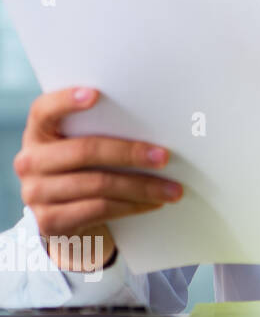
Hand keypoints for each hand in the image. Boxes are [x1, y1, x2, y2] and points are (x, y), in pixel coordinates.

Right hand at [12, 87, 183, 271]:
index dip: (66, 101)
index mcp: (39, 133)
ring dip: (142, 187)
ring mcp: (36, 193)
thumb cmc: (87, 172)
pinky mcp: (50, 222)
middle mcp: (30, 161)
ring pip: (98, 184)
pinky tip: (154, 203)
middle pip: (85, 150)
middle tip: (164, 157)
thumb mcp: (87, 149)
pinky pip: (99, 209)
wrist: (70, 220)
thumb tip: (158, 123)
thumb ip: (103, 132)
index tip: (96, 94)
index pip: (44, 111)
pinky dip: (133, 206)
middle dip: (130, 153)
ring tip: (172, 189)